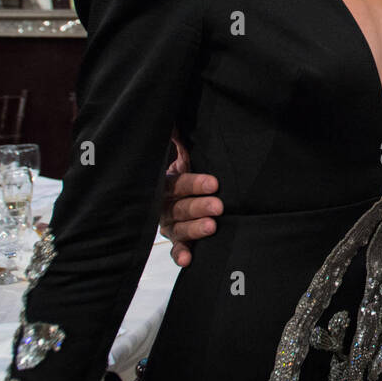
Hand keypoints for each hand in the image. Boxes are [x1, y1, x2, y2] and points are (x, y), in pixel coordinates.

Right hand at [160, 132, 220, 267]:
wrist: (169, 189)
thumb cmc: (181, 170)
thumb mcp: (180, 155)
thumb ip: (178, 140)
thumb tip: (175, 120)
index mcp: (164, 182)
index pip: (178, 183)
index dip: (195, 184)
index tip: (215, 183)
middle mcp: (162, 205)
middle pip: (179, 207)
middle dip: (199, 206)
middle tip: (218, 206)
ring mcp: (168, 223)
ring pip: (179, 228)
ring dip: (194, 229)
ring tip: (212, 227)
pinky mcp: (175, 239)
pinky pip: (175, 248)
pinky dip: (180, 254)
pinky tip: (187, 260)